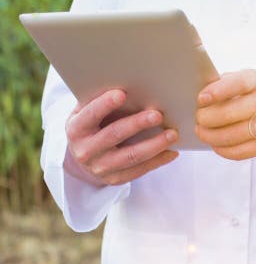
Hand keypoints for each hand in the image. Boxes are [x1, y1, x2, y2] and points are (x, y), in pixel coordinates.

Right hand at [64, 89, 178, 186]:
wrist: (83, 159)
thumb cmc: (92, 126)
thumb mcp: (87, 114)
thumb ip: (100, 102)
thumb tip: (129, 84)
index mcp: (76, 129)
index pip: (90, 115)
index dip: (105, 104)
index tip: (122, 93)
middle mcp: (85, 150)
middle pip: (114, 135)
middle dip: (137, 124)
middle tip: (158, 114)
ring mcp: (100, 167)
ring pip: (131, 156)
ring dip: (155, 144)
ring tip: (173, 134)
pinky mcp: (115, 179)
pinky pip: (140, 170)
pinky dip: (158, 160)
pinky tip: (173, 151)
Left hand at [195, 69, 255, 159]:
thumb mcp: (244, 80)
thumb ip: (222, 83)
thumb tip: (197, 96)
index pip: (238, 84)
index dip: (218, 91)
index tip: (200, 99)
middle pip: (228, 114)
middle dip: (205, 119)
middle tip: (198, 119)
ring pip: (230, 136)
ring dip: (210, 136)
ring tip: (202, 132)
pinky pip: (237, 152)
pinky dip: (222, 149)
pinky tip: (216, 144)